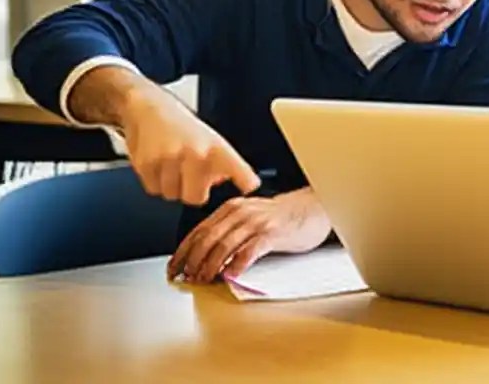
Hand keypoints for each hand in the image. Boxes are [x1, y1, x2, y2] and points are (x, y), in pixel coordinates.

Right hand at [119, 93, 259, 204]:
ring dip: (173, 187)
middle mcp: (194, 152)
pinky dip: (155, 182)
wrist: (148, 107)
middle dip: (193, 192)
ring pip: (172, 195)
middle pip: (196, 197)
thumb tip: (222, 183)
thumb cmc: (181, 125)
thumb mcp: (208, 138)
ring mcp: (169, 159)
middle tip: (191, 178)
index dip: (244, 179)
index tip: (249, 186)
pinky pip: (154, 190)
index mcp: (215, 146)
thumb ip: (219, 163)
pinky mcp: (147, 164)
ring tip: (172, 165)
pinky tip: (158, 164)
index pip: (236, 167)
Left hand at [167, 187, 331, 282]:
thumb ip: (230, 231)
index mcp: (231, 209)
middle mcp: (241, 213)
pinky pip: (249, 251)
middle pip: (207, 239)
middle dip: (193, 261)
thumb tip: (205, 257)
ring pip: (224, 246)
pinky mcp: (272, 234)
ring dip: (210, 266)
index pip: (198, 231)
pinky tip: (231, 275)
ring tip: (204, 280)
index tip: (174, 268)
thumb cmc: (283, 217)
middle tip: (186, 278)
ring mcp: (257, 222)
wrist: (314, 208)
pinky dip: (237, 265)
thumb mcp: (250, 217)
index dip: (183, 252)